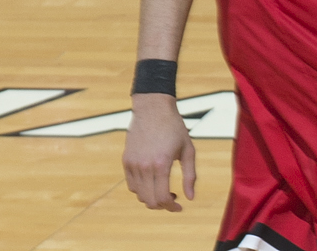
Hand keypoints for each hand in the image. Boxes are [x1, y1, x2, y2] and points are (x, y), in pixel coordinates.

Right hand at [123, 96, 195, 211]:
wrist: (153, 109)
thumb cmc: (174, 128)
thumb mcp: (188, 150)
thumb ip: (190, 175)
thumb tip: (190, 198)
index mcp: (161, 164)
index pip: (162, 198)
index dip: (171, 207)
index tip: (179, 206)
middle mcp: (144, 166)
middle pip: (150, 201)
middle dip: (163, 205)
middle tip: (173, 198)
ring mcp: (133, 164)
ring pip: (140, 195)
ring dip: (152, 198)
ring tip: (163, 189)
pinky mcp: (126, 161)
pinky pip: (131, 185)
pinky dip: (141, 190)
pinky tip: (152, 181)